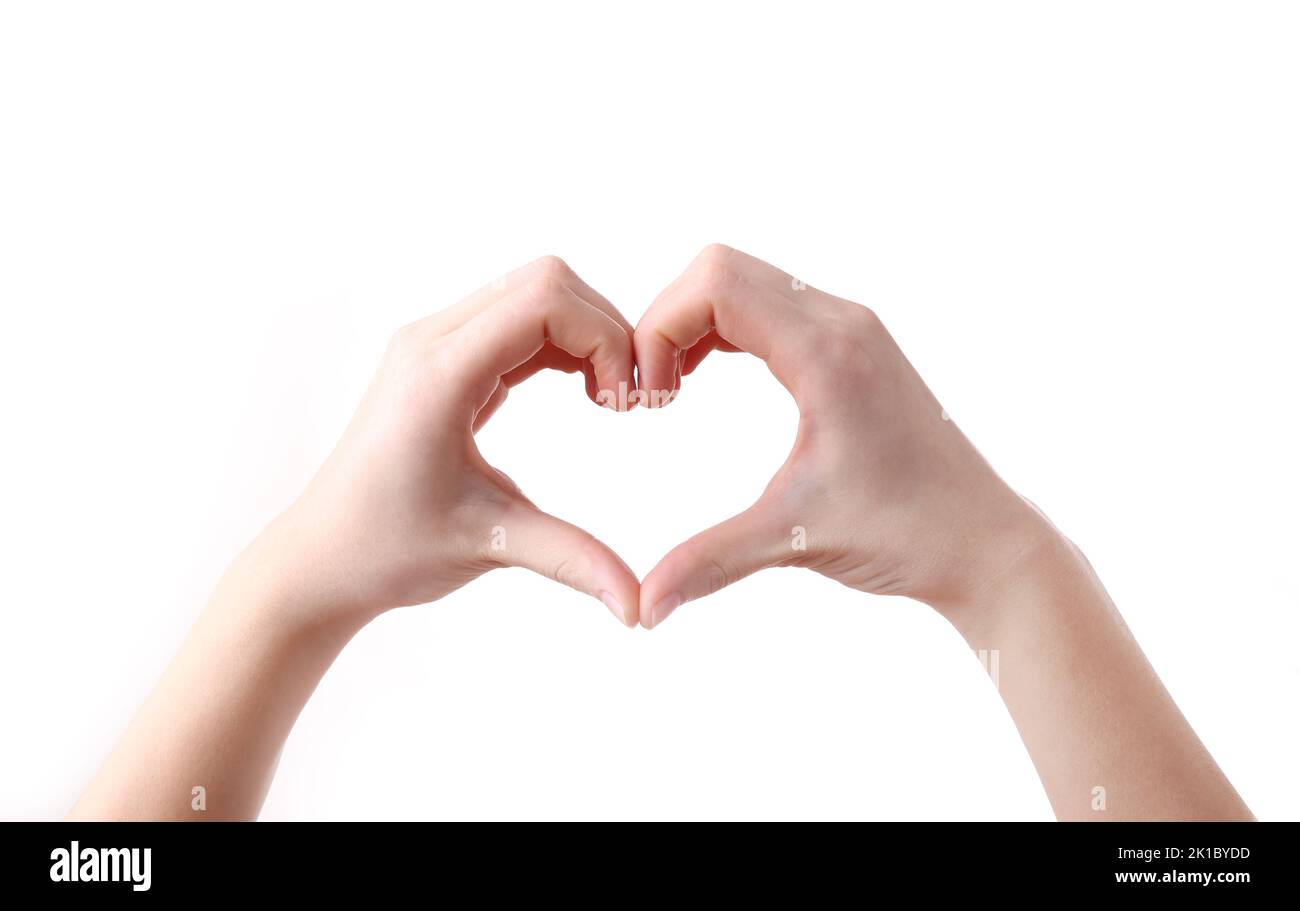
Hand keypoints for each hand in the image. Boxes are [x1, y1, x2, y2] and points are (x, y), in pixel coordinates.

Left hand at [254, 255, 641, 627]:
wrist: (321, 559)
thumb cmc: (387, 551)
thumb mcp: (489, 547)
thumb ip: (572, 560)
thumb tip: (638, 606)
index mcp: (439, 373)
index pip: (544, 299)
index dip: (606, 337)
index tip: (625, 403)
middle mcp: (432, 342)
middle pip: (544, 281)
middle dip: (603, 329)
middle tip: (627, 400)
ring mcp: (433, 347)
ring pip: (532, 293)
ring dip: (584, 334)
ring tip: (609, 398)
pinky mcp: (440, 362)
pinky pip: (514, 322)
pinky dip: (560, 344)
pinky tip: (582, 390)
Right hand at [634, 244, 1053, 627]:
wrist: (983, 542)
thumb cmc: (905, 534)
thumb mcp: (794, 541)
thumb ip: (710, 562)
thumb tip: (643, 608)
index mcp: (827, 354)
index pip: (715, 284)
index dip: (659, 327)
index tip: (649, 397)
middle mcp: (841, 323)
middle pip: (721, 268)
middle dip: (668, 319)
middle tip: (652, 393)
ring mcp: (851, 330)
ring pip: (745, 280)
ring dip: (694, 322)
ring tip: (671, 388)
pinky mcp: (854, 346)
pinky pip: (771, 305)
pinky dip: (725, 329)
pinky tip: (705, 379)